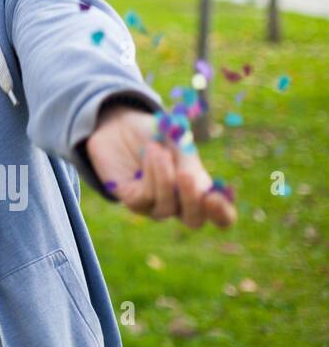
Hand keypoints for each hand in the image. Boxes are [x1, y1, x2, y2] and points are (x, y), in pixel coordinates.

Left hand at [85, 105, 236, 228]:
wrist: (123, 126)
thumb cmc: (158, 136)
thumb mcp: (179, 144)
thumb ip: (190, 164)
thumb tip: (198, 184)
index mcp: (201, 192)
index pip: (221, 217)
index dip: (222, 213)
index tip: (214, 196)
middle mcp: (179, 205)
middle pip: (193, 220)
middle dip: (192, 200)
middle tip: (186, 175)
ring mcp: (155, 206)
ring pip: (166, 207)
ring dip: (164, 176)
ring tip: (157, 148)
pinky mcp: (133, 201)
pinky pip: (145, 196)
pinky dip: (150, 173)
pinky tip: (150, 153)